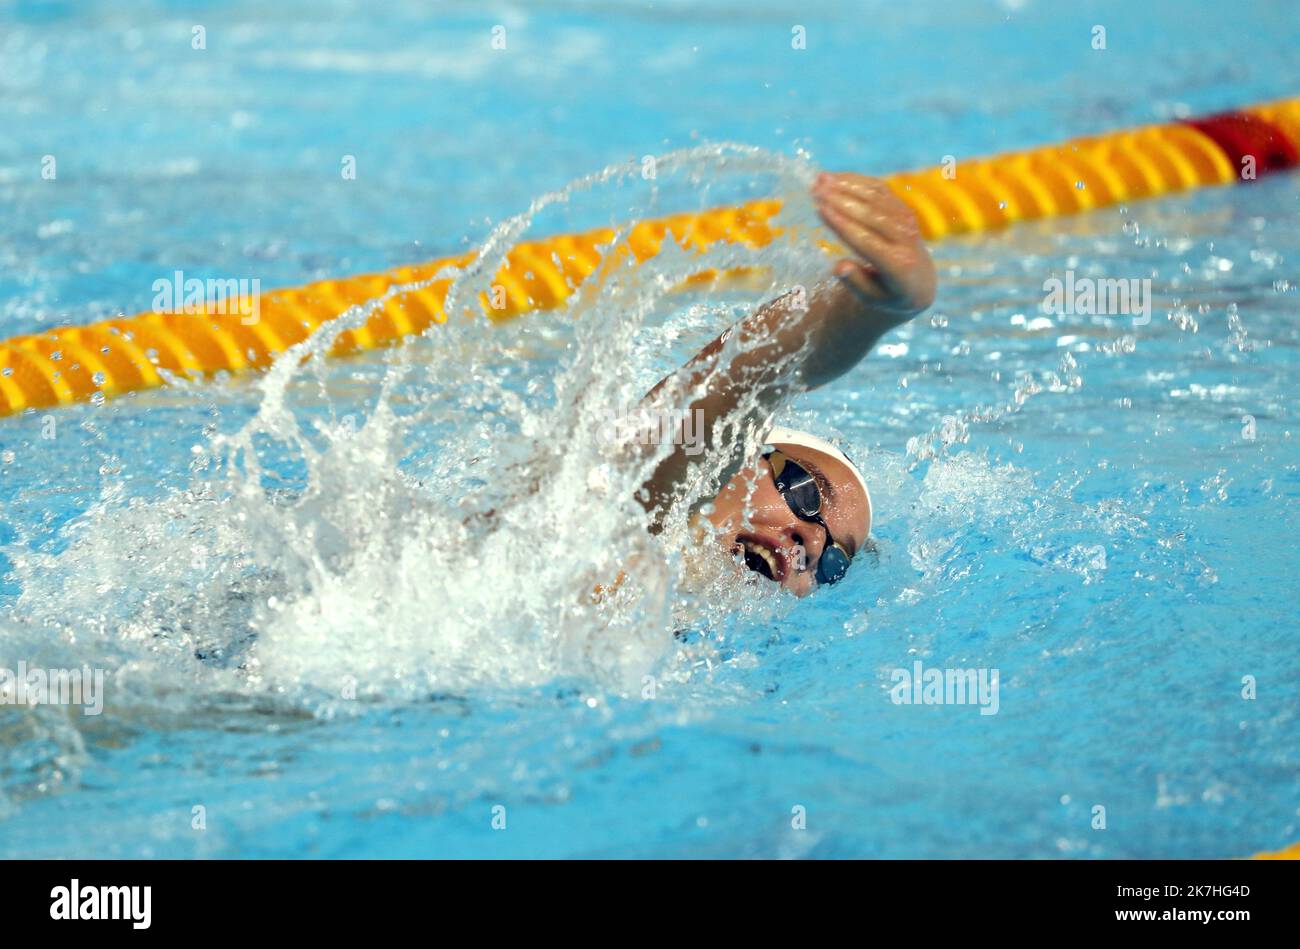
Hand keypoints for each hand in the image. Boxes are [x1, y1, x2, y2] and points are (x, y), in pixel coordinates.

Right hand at [812, 172, 935, 317]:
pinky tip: (833, 177)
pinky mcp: (903, 209)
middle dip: (842, 201)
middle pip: (872, 216)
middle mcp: (906, 241)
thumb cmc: (887, 293)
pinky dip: (856, 182)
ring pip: (876, 198)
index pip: (867, 242)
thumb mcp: (871, 297)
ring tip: (819, 179)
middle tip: (815, 190)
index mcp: (899, 266)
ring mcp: (907, 222)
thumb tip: (838, 267)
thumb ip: (856, 283)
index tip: (820, 210)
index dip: (843, 225)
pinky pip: (880, 190)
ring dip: (847, 186)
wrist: (918, 281)